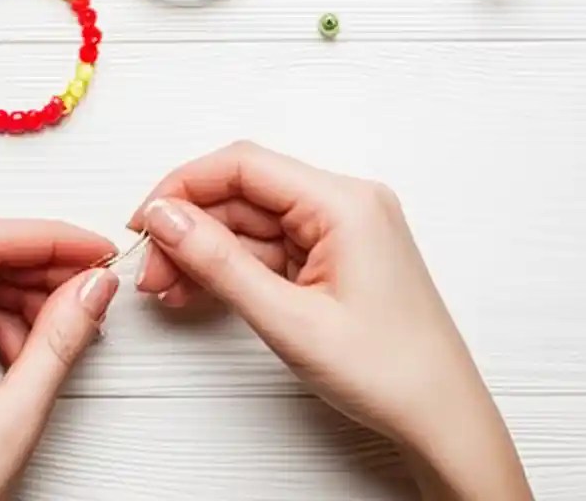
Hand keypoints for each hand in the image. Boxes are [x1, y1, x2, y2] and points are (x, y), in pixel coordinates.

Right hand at [129, 142, 531, 500]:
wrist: (440, 420)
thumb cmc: (390, 372)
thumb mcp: (288, 319)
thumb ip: (219, 262)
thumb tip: (166, 217)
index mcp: (345, 204)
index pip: (244, 165)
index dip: (183, 187)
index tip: (144, 221)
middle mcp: (345, 205)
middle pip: (241, 194)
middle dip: (187, 228)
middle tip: (151, 270)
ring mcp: (339, 232)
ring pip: (248, 223)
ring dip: (202, 252)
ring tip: (166, 290)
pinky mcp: (332, 257)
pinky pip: (266, 248)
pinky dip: (229, 269)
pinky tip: (197, 291)